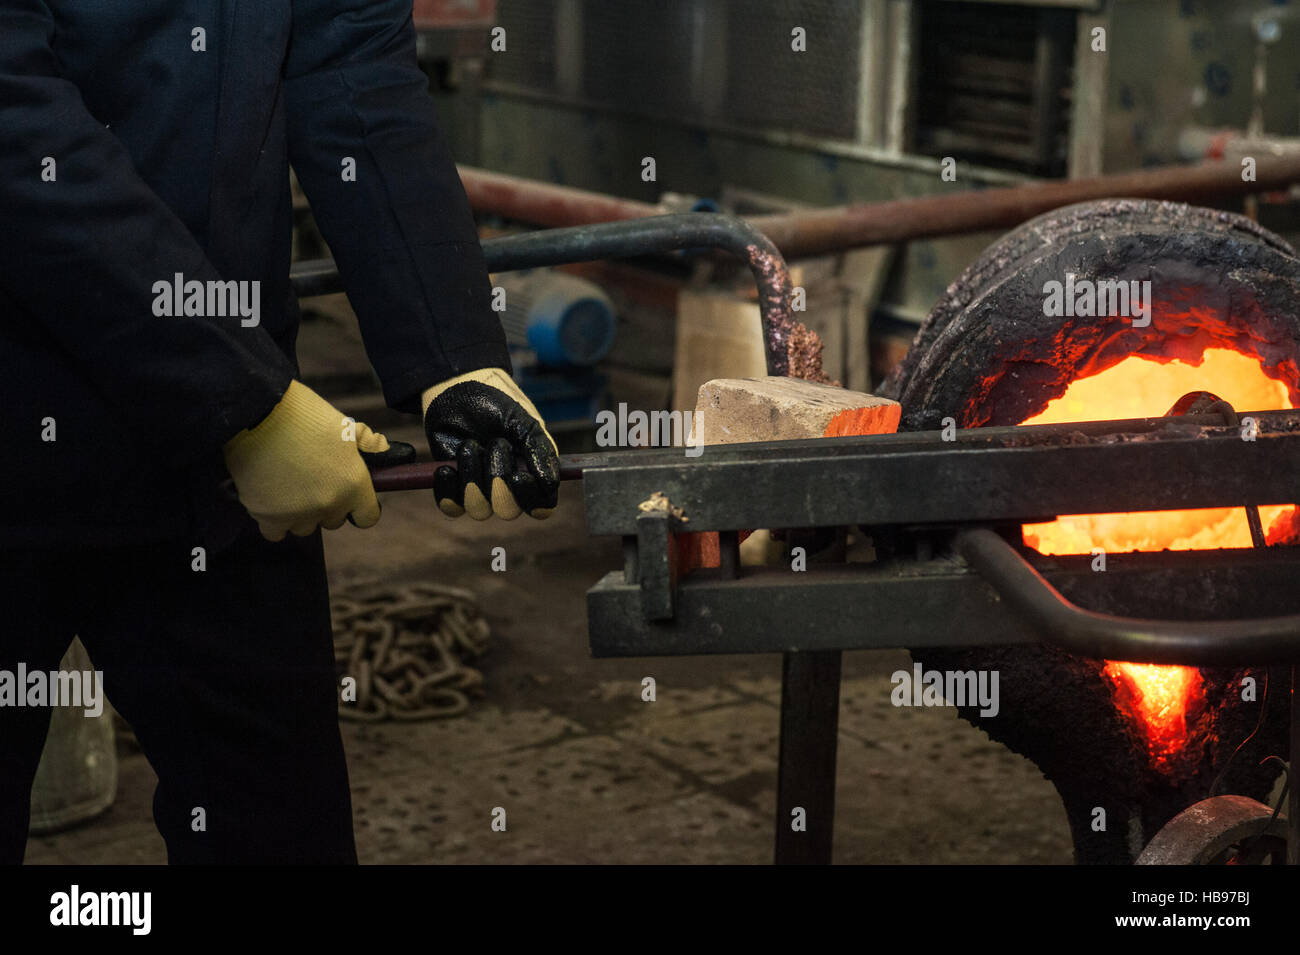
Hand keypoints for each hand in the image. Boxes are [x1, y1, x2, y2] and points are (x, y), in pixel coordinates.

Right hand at [223, 380, 407, 540]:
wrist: (259, 411)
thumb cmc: (305, 415)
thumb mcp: (345, 426)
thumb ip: (367, 443)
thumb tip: (380, 448)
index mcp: (354, 484)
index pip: (368, 517)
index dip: (360, 507)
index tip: (351, 499)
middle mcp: (330, 504)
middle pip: (334, 521)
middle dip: (327, 505)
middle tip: (313, 481)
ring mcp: (299, 514)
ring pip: (305, 527)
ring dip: (300, 513)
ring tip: (288, 486)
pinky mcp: (268, 517)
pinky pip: (276, 533)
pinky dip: (274, 521)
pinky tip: (271, 500)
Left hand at [422, 367, 559, 519]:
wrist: (460, 387)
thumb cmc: (499, 402)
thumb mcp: (526, 422)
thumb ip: (541, 452)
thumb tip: (552, 484)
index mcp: (532, 474)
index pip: (540, 506)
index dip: (530, 498)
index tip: (519, 475)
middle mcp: (507, 487)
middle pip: (507, 510)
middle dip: (498, 477)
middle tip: (496, 444)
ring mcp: (479, 489)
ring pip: (478, 508)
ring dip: (472, 475)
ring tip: (469, 445)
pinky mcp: (454, 486)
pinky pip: (451, 506)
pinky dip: (448, 489)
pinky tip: (446, 468)